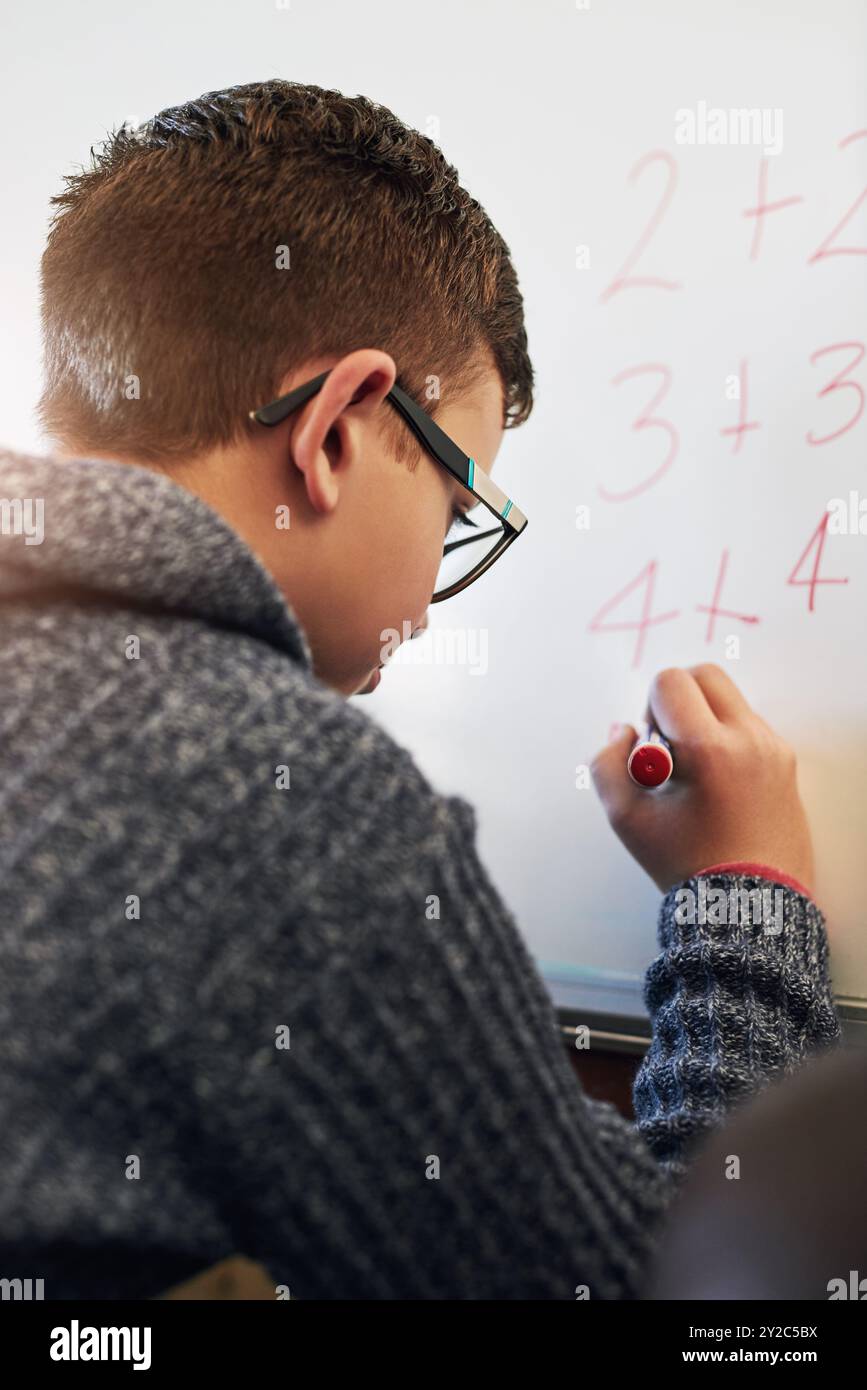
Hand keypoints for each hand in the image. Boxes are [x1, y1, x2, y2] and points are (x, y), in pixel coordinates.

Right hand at [590, 664, 813, 894]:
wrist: (749, 903)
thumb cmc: (686, 863)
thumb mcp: (626, 818)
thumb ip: (607, 764)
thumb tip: (623, 730)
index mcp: (710, 748)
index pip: (671, 682)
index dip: (649, 709)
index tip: (653, 750)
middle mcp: (749, 738)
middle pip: (705, 675)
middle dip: (677, 699)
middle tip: (669, 745)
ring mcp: (774, 748)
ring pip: (729, 699)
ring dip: (703, 719)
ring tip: (693, 770)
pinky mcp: (786, 762)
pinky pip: (749, 726)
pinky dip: (725, 738)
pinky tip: (716, 783)